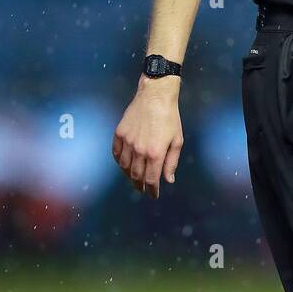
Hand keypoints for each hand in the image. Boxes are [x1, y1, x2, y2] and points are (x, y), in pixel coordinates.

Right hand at [112, 77, 183, 198]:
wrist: (155, 96)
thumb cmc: (170, 118)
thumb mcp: (177, 141)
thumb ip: (171, 162)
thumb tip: (168, 180)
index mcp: (155, 153)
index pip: (151, 179)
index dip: (152, 190)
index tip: (153, 195)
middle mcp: (139, 150)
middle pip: (136, 176)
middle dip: (140, 186)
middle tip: (143, 190)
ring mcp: (127, 142)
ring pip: (124, 166)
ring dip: (129, 176)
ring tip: (134, 179)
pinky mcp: (119, 133)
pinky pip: (115, 153)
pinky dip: (119, 162)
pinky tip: (124, 165)